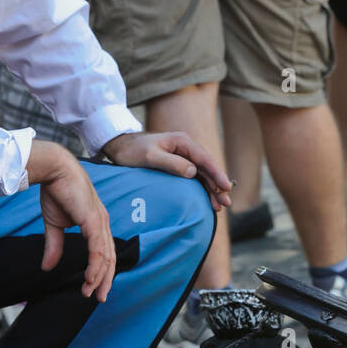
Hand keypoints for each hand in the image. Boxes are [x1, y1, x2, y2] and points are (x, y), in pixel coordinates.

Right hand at [26, 141, 114, 301]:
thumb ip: (55, 245)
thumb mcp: (54, 224)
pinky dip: (95, 265)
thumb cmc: (56, 191)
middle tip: (98, 297)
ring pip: (106, 256)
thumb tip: (47, 268)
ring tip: (90, 292)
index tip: (92, 288)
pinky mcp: (93, 219)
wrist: (53, 169)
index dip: (101, 272)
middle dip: (105, 280)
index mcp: (96, 222)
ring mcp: (100, 221)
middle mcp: (102, 223)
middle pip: (110, 257)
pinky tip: (89, 278)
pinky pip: (98, 248)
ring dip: (99, 277)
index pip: (104, 252)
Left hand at [101, 131, 232, 211]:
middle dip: (218, 185)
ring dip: (212, 189)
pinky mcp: (178, 165)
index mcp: (182, 142)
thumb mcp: (150, 157)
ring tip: (220, 206)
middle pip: (207, 168)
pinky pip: (195, 177)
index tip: (225, 187)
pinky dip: (202, 188)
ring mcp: (183, 157)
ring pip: (202, 174)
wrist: (120, 147)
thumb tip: (193, 172)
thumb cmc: (133, 151)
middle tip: (226, 203)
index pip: (204, 159)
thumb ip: (171, 163)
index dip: (217, 174)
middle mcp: (186, 148)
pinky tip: (207, 200)